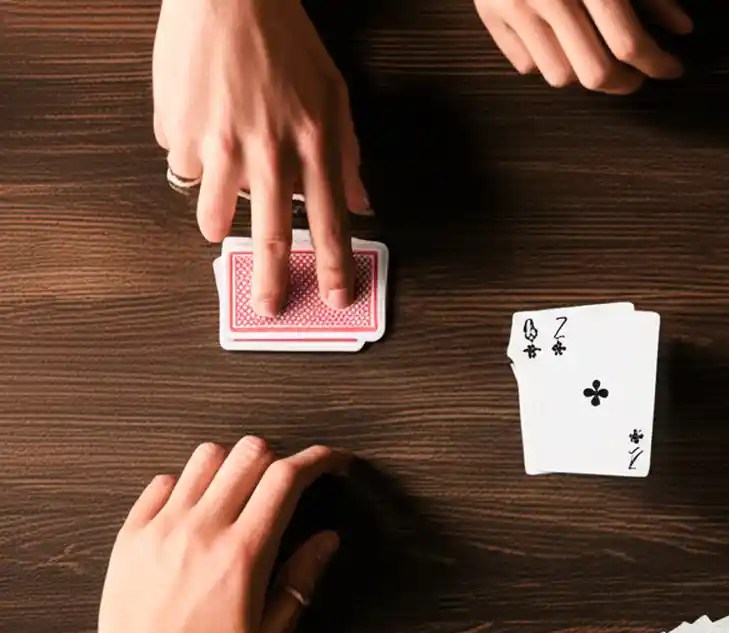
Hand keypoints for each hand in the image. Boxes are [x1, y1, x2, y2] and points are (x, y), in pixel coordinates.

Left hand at [74, 438, 347, 632]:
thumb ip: (302, 579)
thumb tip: (328, 540)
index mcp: (242, 554)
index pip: (288, 477)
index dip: (318, 459)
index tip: (331, 461)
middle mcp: (201, 531)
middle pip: (250, 452)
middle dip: (280, 457)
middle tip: (286, 482)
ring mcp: (161, 529)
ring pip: (206, 455)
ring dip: (233, 464)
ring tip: (240, 492)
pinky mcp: (130, 535)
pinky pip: (161, 481)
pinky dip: (186, 484)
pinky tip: (197, 509)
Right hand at [153, 0, 368, 315]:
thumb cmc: (285, 41)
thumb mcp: (334, 94)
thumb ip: (347, 155)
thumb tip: (361, 203)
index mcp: (313, 143)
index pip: (329, 223)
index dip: (333, 266)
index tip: (336, 297)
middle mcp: (268, 151)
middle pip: (269, 237)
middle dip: (270, 281)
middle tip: (269, 307)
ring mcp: (219, 145)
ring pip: (211, 214)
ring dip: (216, 224)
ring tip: (218, 221)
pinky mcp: (179, 132)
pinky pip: (186, 167)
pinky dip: (194, 162)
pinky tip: (202, 135)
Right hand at [474, 0, 691, 93]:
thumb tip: (681, 28)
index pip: (630, 44)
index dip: (658, 64)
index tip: (671, 68)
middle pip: (594, 73)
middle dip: (624, 83)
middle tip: (637, 75)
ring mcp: (515, 5)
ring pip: (559, 76)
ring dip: (584, 72)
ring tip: (596, 54)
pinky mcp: (489, 12)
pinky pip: (525, 62)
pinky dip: (547, 58)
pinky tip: (560, 39)